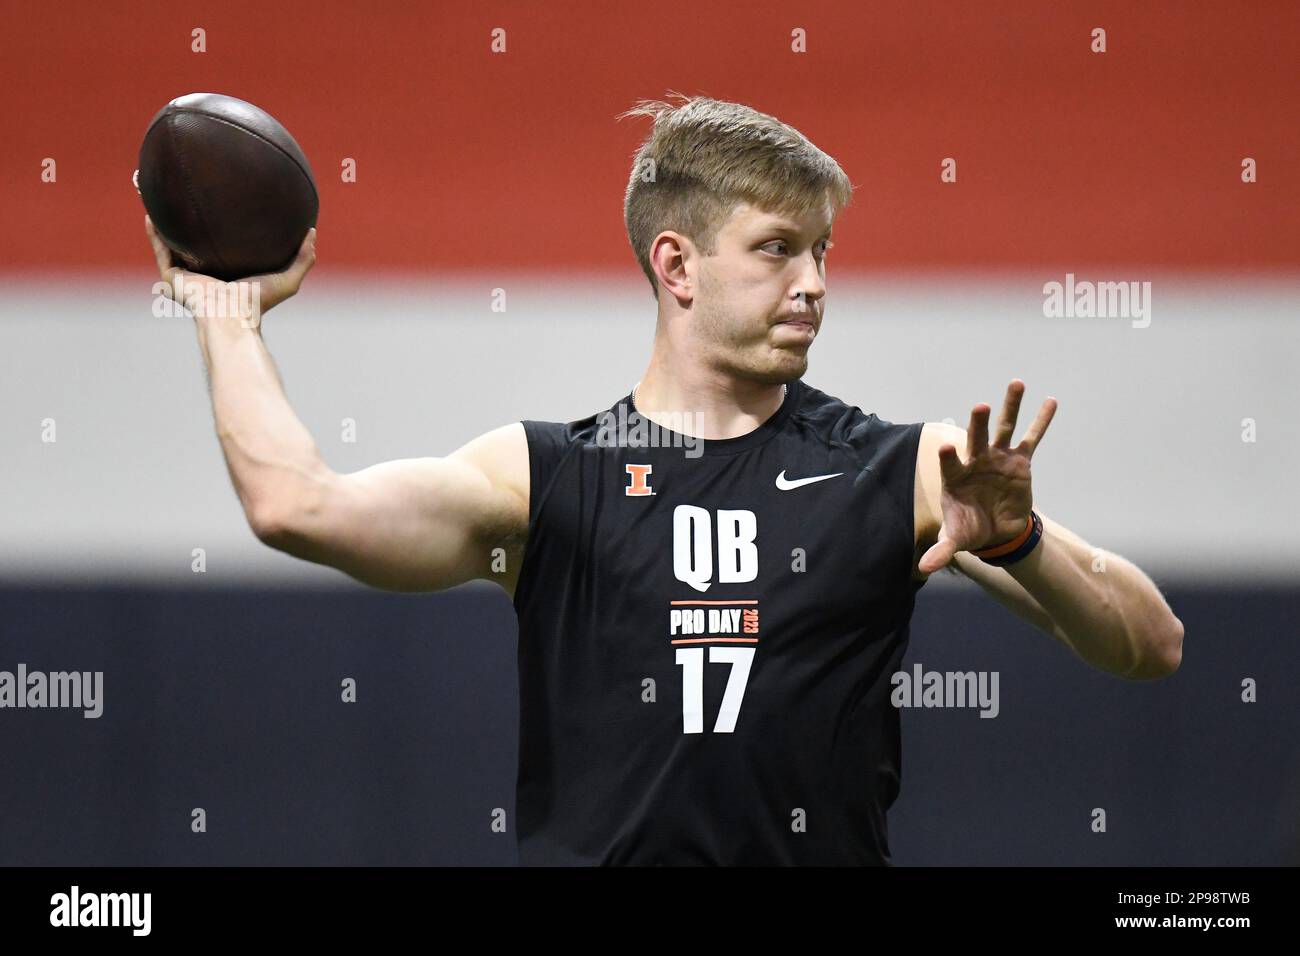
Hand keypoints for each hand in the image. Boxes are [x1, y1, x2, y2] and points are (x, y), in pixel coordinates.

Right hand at [145, 215, 316, 323]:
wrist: (233, 316)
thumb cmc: (260, 302)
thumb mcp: (288, 279)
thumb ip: (303, 258)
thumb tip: (312, 232)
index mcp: (227, 274)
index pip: (223, 249)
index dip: (222, 231)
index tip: (223, 207)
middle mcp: (204, 275)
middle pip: (193, 243)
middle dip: (188, 223)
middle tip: (189, 196)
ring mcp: (185, 277)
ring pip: (171, 243)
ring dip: (164, 223)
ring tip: (159, 198)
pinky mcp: (171, 278)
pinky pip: (160, 249)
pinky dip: (154, 233)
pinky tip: (150, 213)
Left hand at [918, 380, 1056, 573]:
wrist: (995, 530)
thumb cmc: (970, 529)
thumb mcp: (956, 540)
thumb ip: (941, 550)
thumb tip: (923, 569)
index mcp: (956, 477)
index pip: (951, 464)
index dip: (950, 457)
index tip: (948, 447)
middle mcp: (976, 462)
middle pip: (976, 439)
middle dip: (978, 424)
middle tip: (981, 406)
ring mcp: (998, 458)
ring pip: (1004, 429)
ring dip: (1009, 407)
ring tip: (1016, 383)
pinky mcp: (1019, 461)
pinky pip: (1032, 438)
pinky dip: (1040, 421)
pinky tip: (1050, 401)